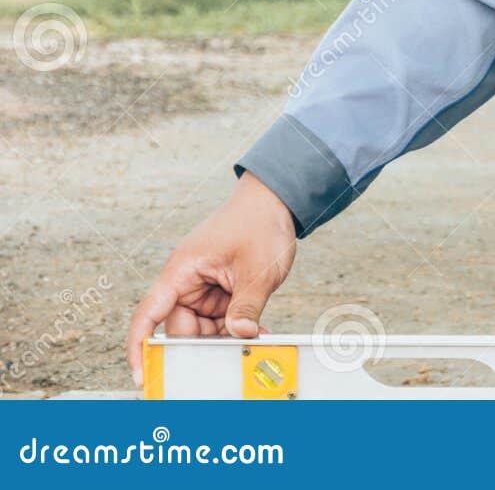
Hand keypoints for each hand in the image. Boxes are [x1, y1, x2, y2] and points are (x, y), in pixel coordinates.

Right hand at [125, 172, 296, 387]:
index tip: (140, 374)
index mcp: (182, 271)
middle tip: (228, 358)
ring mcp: (206, 287)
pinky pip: (223, 318)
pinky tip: (257, 332)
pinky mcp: (222, 290)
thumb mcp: (257, 268)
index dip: (139, 346)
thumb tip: (240, 336)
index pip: (149, 313)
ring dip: (225, 337)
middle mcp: (188, 281)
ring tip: (252, 340)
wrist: (275, 201)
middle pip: (182, 327)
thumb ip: (247, 305)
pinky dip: (237, 327)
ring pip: (205, 327)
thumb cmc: (258, 223)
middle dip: (202, 345)